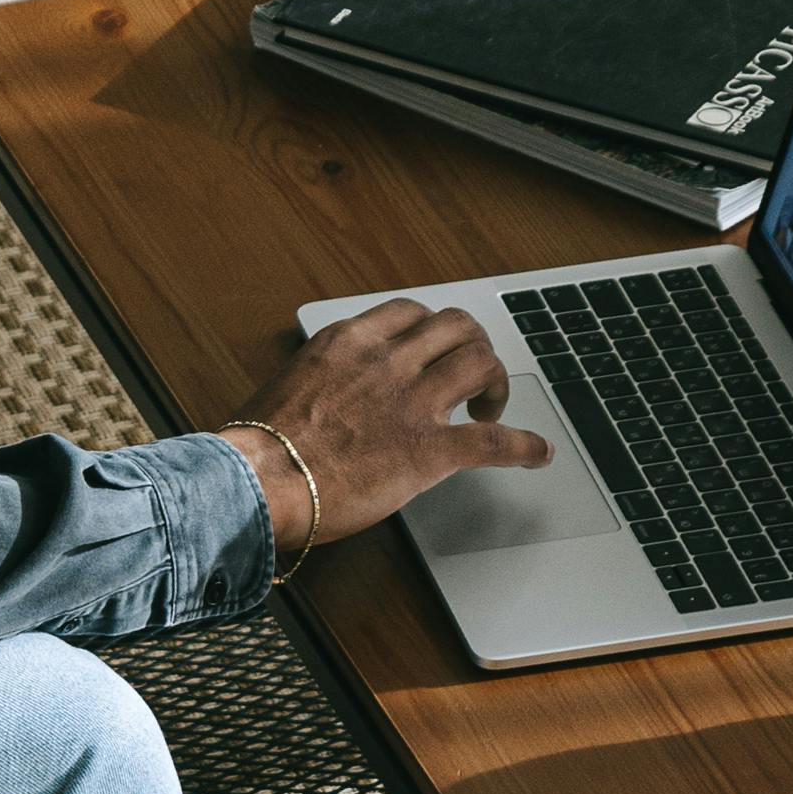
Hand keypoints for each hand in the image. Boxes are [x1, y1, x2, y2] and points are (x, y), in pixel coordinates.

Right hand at [227, 297, 549, 556]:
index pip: (410, 312)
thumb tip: (332, 395)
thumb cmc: (258, 446)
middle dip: (474, 346)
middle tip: (471, 376)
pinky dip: (524, 445)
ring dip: (495, 383)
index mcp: (350, 342)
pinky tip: (537, 453)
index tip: (434, 350)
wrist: (255, 481)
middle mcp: (387, 361)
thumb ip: (324, 379)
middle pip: (456, 327)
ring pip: (480, 364)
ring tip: (490, 408)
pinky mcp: (428, 451)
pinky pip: (493, 441)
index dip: (432, 331)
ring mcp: (411, 403)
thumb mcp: (289, 386)